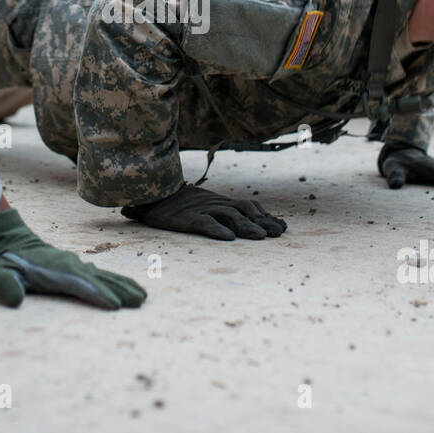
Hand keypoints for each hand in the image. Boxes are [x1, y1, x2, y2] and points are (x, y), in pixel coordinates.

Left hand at [0, 207, 146, 308]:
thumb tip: (14, 299)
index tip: (116, 305)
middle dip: (120, 290)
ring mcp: (70, 262)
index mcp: (54, 271)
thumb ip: (5, 287)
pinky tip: (120, 285)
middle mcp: (67, 265)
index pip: (81, 285)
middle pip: (99, 279)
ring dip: (121, 284)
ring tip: (142, 295)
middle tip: (141, 301)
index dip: (98, 295)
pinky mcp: (70, 263)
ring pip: (101, 274)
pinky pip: (96, 272)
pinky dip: (112, 279)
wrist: (2, 236)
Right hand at [121, 184, 286, 240]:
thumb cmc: (176, 203)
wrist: (151, 194)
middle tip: (279, 233)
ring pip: (229, 216)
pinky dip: (217, 229)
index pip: (248, 206)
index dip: (266, 216)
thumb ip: (217, 214)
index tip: (282, 227)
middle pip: (244, 211)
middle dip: (263, 222)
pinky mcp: (187, 217)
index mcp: (220, 202)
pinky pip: (205, 222)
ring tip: (261, 236)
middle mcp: (215, 204)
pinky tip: (228, 238)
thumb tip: (237, 228)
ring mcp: (202, 209)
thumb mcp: (202, 205)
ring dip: (247, 226)